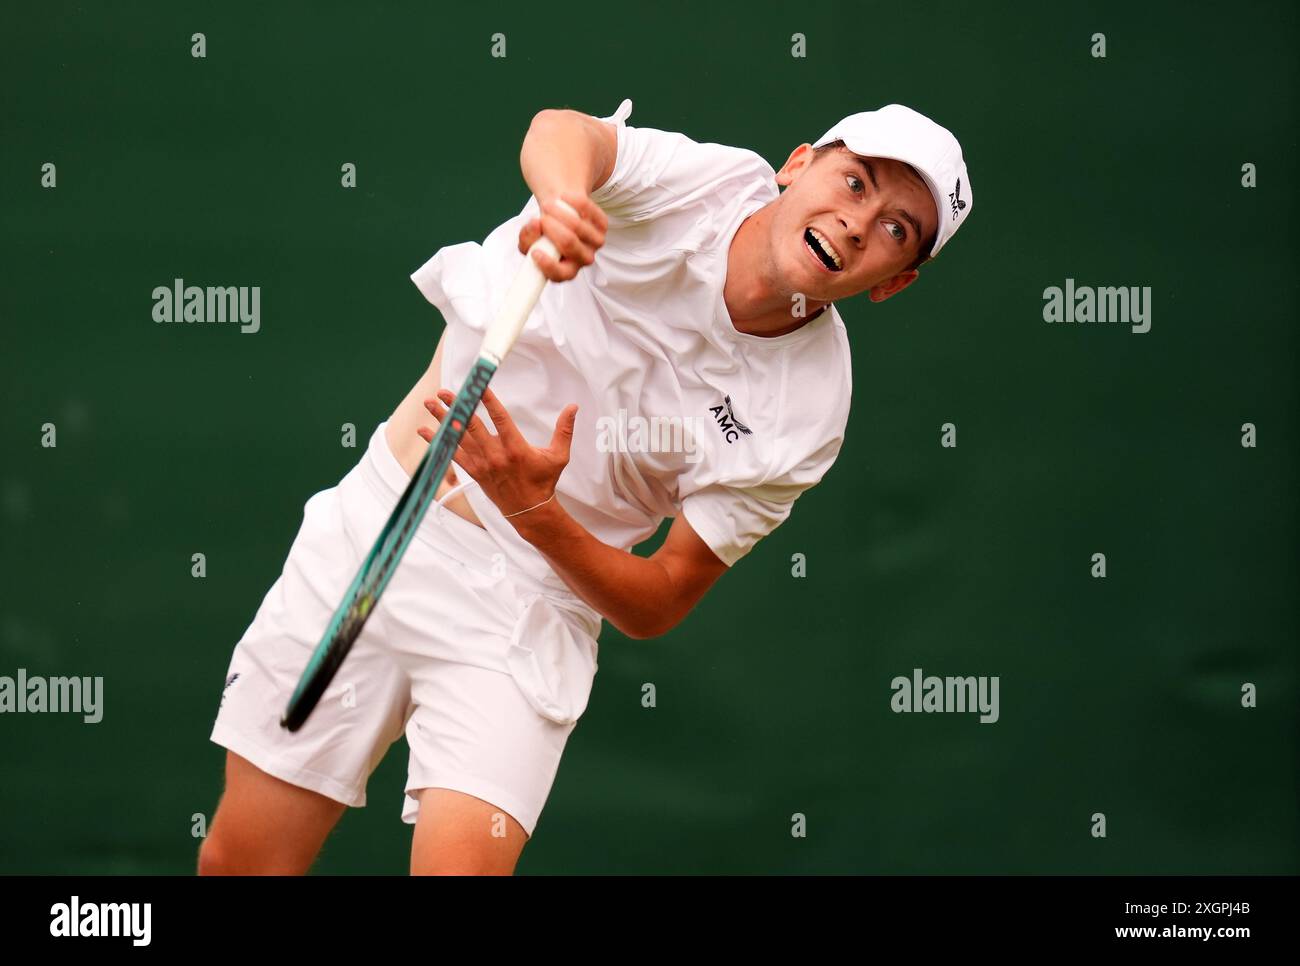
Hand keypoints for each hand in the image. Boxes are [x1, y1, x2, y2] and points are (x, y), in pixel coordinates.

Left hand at [418, 386, 577, 520]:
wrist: (529, 511)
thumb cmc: (544, 482)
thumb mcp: (559, 456)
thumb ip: (564, 430)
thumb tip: (573, 407)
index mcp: (516, 448)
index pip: (500, 418)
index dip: (487, 400)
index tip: (478, 386)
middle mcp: (496, 455)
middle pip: (472, 426)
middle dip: (457, 407)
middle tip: (444, 392)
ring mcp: (483, 464)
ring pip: (459, 438)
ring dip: (443, 420)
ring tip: (430, 403)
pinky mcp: (474, 472)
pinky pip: (452, 454)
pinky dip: (438, 442)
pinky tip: (425, 430)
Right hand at [516, 192, 608, 281]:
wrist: (562, 216)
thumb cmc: (546, 235)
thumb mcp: (531, 242)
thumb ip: (528, 239)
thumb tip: (535, 225)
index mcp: (565, 271)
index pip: (560, 274)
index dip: (548, 265)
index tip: (535, 253)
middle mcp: (583, 259)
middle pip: (568, 243)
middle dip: (550, 227)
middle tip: (540, 218)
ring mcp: (596, 242)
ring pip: (576, 225)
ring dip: (557, 211)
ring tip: (547, 206)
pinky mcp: (602, 224)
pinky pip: (586, 209)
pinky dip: (571, 200)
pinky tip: (563, 199)